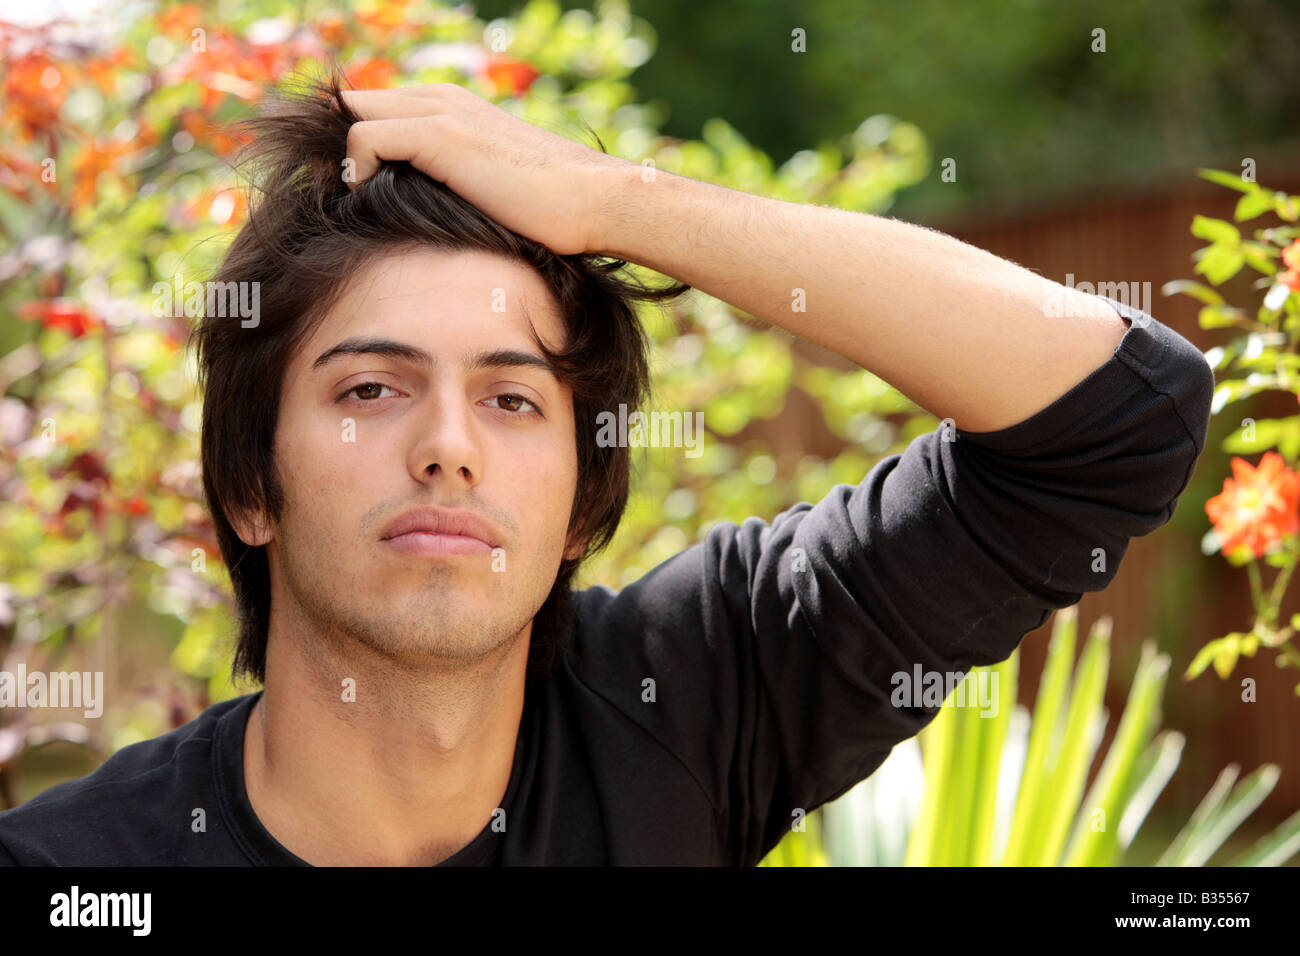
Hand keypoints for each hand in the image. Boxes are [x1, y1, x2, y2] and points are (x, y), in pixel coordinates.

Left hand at [341, 84, 632, 255]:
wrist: (597, 202)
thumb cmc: (557, 213)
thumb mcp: (498, 192)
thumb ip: (461, 187)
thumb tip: (426, 220)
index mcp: (456, 109)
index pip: (380, 110)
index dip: (359, 147)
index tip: (356, 192)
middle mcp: (444, 100)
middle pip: (358, 104)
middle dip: (339, 146)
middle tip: (343, 197)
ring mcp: (442, 112)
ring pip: (354, 113)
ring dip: (344, 158)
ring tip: (353, 201)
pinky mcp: (440, 135)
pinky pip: (363, 136)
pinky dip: (355, 168)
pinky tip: (371, 199)